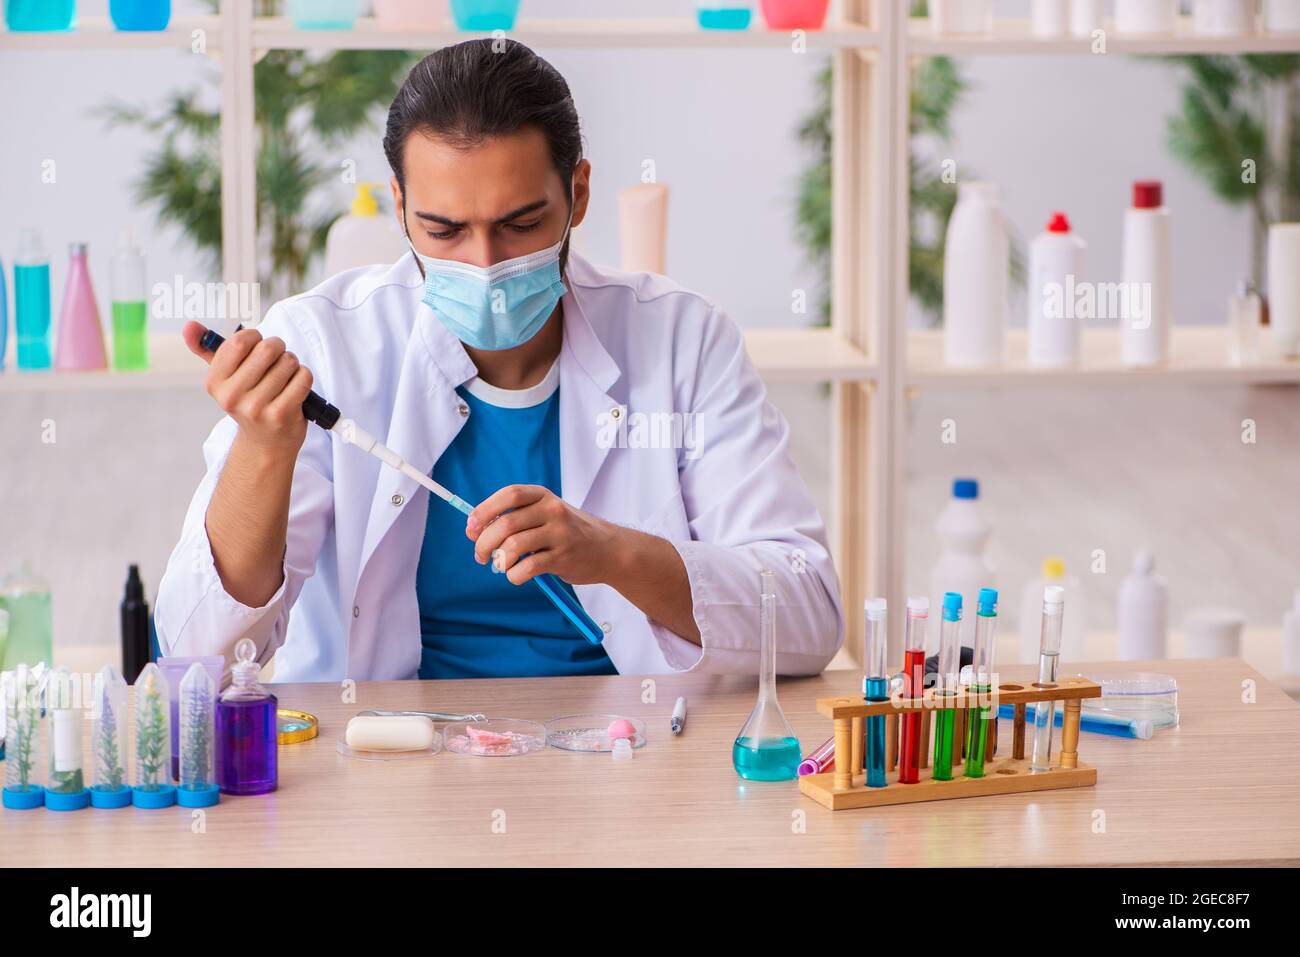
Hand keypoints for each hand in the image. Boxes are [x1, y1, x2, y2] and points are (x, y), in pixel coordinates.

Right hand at [183, 321, 312, 457]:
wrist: (265, 443)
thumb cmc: (247, 402)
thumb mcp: (224, 378)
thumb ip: (207, 350)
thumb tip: (189, 326)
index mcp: (215, 382)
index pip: (240, 341)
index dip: (255, 337)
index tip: (257, 346)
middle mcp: (232, 397)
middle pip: (268, 349)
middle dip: (279, 348)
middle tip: (277, 360)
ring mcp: (256, 408)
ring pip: (288, 362)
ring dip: (292, 364)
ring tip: (285, 377)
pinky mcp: (281, 415)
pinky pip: (303, 377)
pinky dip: (303, 377)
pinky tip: (295, 388)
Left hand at [466, 485, 624, 586]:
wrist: (608, 549)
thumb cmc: (569, 533)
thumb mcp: (546, 515)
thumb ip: (515, 519)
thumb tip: (474, 530)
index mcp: (544, 496)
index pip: (509, 495)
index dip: (485, 509)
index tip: (471, 526)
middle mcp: (552, 511)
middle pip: (506, 523)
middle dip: (484, 542)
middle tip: (480, 555)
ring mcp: (560, 534)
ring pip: (514, 546)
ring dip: (498, 561)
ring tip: (501, 566)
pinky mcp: (563, 558)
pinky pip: (528, 568)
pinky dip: (514, 575)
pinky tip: (517, 576)